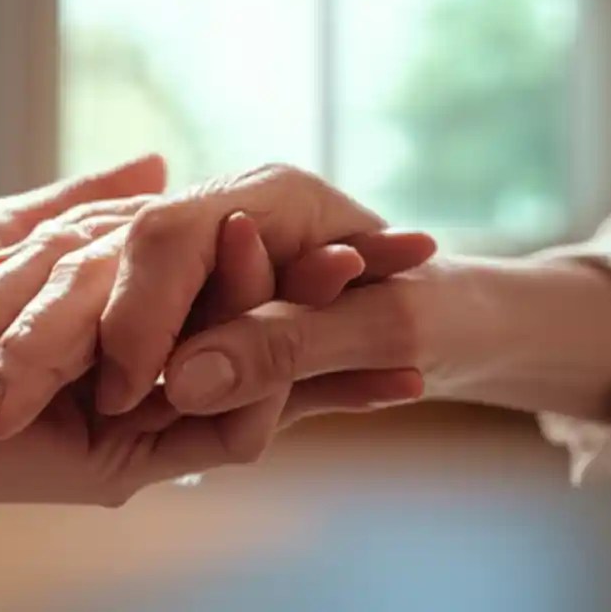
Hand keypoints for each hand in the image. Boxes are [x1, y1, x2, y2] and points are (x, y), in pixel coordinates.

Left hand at [0, 156, 423, 512]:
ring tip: (410, 297)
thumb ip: (83, 204)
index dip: (283, 252)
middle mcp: (121, 365)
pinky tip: (365, 355)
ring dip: (330, 341)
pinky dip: (291, 381)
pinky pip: (224, 429)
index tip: (361, 225)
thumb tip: (155, 163)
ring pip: (250, 375)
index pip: (210, 277)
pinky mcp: (126, 463)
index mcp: (93, 311)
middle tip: (412, 255)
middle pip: (245, 329)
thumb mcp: (4, 229)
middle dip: (327, 298)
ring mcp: (128, 417)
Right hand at [163, 256, 610, 422]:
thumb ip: (281, 348)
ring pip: (151, 312)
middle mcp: (239, 218)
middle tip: (122, 415)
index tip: (127, 391)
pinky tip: (197, 416)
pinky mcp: (227, 315)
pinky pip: (186, 347)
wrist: (488, 332)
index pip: (168, 235)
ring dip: (147, 367)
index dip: (139, 312)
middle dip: (126, 340)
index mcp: (273, 193)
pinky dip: (187, 389)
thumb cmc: (456, 314)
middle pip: (139, 266)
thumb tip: (182, 382)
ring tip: (140, 418)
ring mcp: (226, 267)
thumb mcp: (383, 330)